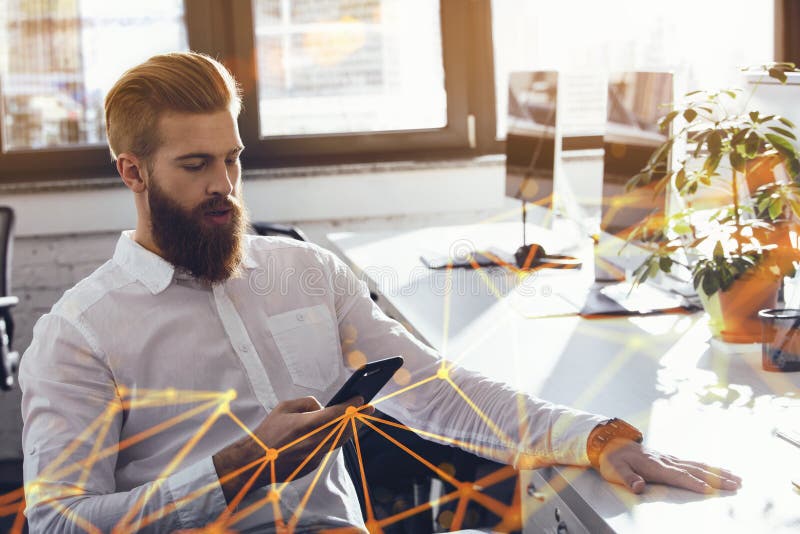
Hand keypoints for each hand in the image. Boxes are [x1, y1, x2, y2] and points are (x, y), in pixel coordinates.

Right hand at [213, 395, 373, 501]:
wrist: (257, 461)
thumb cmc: (268, 432)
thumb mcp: (284, 407)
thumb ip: (307, 403)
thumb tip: (322, 407)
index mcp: (308, 424)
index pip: (337, 413)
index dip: (352, 406)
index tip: (362, 399)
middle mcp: (315, 441)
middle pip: (345, 429)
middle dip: (358, 417)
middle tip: (369, 409)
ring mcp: (316, 455)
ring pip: (339, 440)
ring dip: (349, 429)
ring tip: (357, 419)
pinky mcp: (313, 465)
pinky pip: (327, 449)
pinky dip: (333, 439)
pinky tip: (336, 432)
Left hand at [595, 439, 741, 493]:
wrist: (612, 442)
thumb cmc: (614, 458)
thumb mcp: (615, 469)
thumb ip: (628, 478)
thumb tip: (638, 487)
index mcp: (655, 465)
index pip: (678, 476)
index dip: (693, 483)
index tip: (709, 490)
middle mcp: (666, 461)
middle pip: (695, 470)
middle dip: (717, 479)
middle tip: (736, 484)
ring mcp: (670, 458)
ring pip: (698, 466)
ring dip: (718, 472)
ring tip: (737, 478)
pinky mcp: (671, 459)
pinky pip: (694, 463)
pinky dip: (709, 467)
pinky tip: (719, 470)